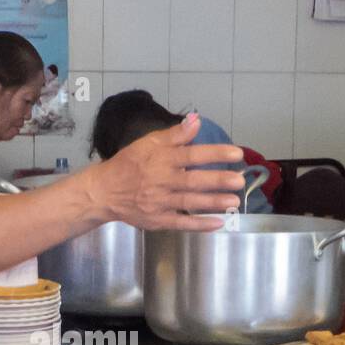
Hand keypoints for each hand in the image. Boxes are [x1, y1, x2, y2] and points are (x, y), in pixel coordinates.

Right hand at [85, 113, 246, 231]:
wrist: (104, 191)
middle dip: (218, 180)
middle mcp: (162, 180)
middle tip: (240, 180)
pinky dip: (199, 224)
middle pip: (194, 180)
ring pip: (190, 201)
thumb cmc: (128, 164)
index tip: (236, 154)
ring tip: (234, 201)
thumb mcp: (147, 143)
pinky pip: (181, 223)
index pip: (192, 155)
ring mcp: (159, 202)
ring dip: (213, 202)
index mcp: (161, 159)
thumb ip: (174, 134)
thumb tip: (196, 119)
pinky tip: (217, 223)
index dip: (215, 154)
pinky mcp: (157, 220)